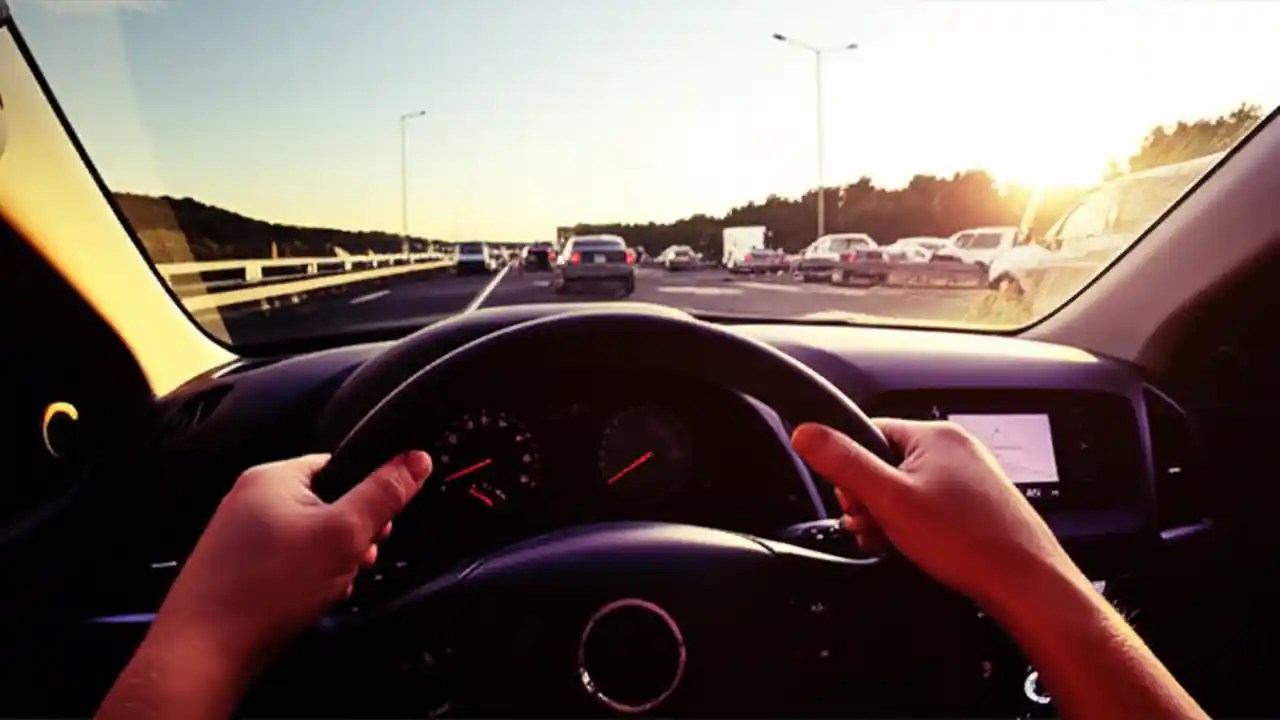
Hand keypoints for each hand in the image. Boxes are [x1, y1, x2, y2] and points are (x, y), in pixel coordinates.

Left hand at [147, 451, 431, 666]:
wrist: (205, 649)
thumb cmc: (268, 587)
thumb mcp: (343, 534)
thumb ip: (383, 494)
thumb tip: (416, 459)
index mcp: (274, 476)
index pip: (340, 465)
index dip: (369, 494)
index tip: (378, 525)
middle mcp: (252, 498)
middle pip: (329, 503)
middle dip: (352, 536)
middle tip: (354, 559)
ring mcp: (242, 533)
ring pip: (311, 537)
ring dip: (333, 560)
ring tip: (330, 583)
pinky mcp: (239, 565)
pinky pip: (290, 561)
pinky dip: (307, 577)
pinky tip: (309, 597)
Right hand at [791, 420, 1080, 608]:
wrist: (1024, 582)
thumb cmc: (968, 540)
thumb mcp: (890, 499)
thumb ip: (844, 464)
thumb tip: (806, 433)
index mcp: (934, 435)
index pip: (868, 434)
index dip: (851, 471)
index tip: (854, 501)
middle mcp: (955, 449)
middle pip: (885, 464)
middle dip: (869, 500)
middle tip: (874, 525)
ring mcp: (969, 477)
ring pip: (906, 490)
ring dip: (888, 517)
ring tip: (893, 541)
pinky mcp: (976, 504)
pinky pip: (928, 506)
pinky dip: (913, 526)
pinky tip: (913, 547)